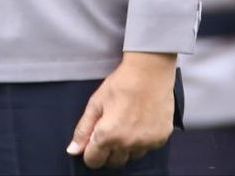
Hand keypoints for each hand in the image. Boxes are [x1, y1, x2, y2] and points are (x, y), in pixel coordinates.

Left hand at [67, 52, 176, 168]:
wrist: (150, 72)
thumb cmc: (120, 84)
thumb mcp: (96, 103)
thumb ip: (83, 129)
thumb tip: (73, 151)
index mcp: (108, 136)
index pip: (94, 161)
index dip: (90, 152)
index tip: (93, 142)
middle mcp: (127, 144)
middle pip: (113, 162)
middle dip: (108, 151)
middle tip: (110, 130)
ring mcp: (146, 143)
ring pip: (131, 156)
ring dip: (126, 147)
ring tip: (127, 124)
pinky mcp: (161, 138)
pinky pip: (147, 148)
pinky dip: (142, 140)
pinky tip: (141, 122)